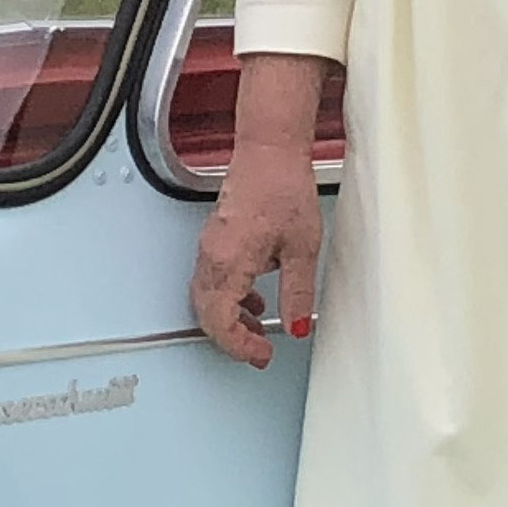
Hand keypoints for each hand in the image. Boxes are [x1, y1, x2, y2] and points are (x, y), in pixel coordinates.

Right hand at [190, 52, 329, 365]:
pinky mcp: (215, 239)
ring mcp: (210, 247)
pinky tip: (253, 298)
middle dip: (230, 339)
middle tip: (257, 351)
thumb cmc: (283, 188)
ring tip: (257, 329)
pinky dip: (228, 298)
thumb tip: (296, 326)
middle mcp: (212, 257)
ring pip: (205, 298)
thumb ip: (297, 293)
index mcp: (229, 262)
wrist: (269, 152)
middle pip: (205, 314)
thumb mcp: (302, 249)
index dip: (237, 346)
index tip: (260, 354)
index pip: (219, 322)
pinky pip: (211, 280)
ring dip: (228, 319)